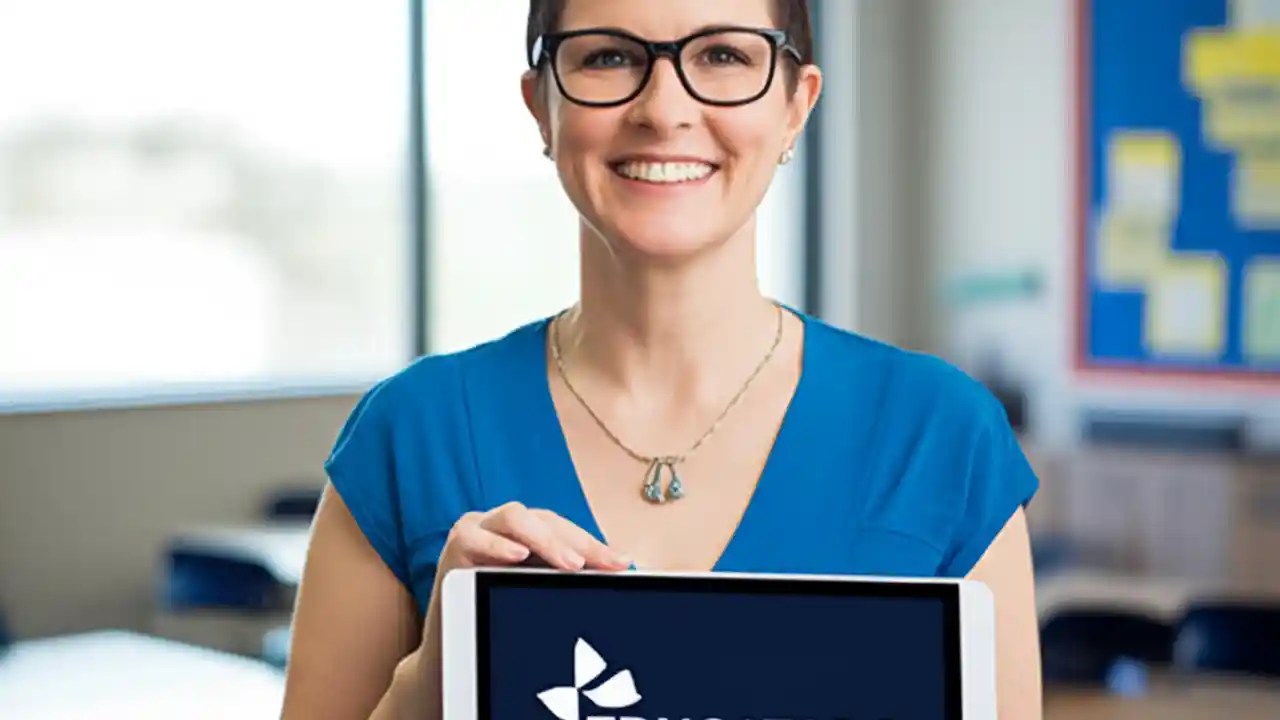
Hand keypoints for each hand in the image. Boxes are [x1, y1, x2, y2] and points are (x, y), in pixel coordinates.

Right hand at [396, 502, 628, 718]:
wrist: (453, 650)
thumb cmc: (500, 617)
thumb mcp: (538, 595)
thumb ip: (567, 581)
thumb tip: (619, 574)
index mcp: (528, 532)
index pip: (566, 530)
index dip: (594, 545)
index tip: (622, 564)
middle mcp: (505, 524)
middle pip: (546, 520)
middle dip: (577, 542)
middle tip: (600, 565)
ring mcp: (480, 529)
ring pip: (516, 517)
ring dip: (545, 540)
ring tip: (569, 562)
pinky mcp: (456, 545)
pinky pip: (475, 537)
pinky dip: (497, 545)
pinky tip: (517, 556)